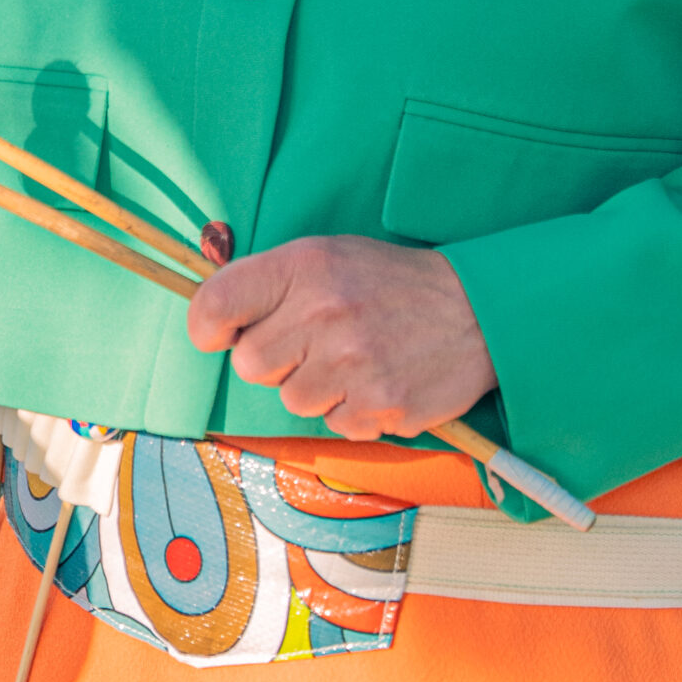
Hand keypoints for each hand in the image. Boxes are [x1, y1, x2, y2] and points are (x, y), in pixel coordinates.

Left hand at [185, 234, 495, 440]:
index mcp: (305, 267)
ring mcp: (353, 364)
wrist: (475, 310)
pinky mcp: (381, 407)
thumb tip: (212, 319)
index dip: (206, 326)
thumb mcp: (327, 256)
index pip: (217, 304)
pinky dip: (351, 410)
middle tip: (309, 343)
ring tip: (351, 359)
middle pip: (249, 364)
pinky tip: (376, 380)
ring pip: (290, 400)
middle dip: (272, 360)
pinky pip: (335, 425)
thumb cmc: (389, 282)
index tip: (218, 333)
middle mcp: (324, 313)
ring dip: (314, 388)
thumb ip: (271, 282)